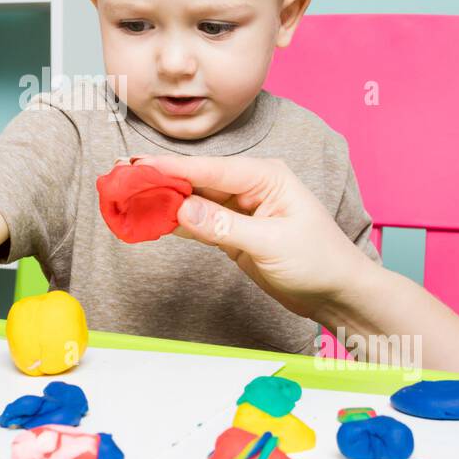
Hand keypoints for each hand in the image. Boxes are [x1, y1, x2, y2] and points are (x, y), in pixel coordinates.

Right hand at [132, 153, 371, 320]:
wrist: (336, 294)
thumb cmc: (319, 261)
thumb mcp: (272, 243)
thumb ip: (224, 226)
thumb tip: (182, 210)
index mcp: (265, 176)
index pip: (211, 169)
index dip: (173, 168)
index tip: (140, 165)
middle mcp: (249, 187)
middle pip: (196, 181)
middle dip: (160, 180)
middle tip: (122, 177)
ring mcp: (238, 210)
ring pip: (192, 201)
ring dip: (162, 201)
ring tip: (127, 195)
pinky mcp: (231, 232)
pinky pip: (196, 223)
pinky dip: (173, 223)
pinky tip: (150, 220)